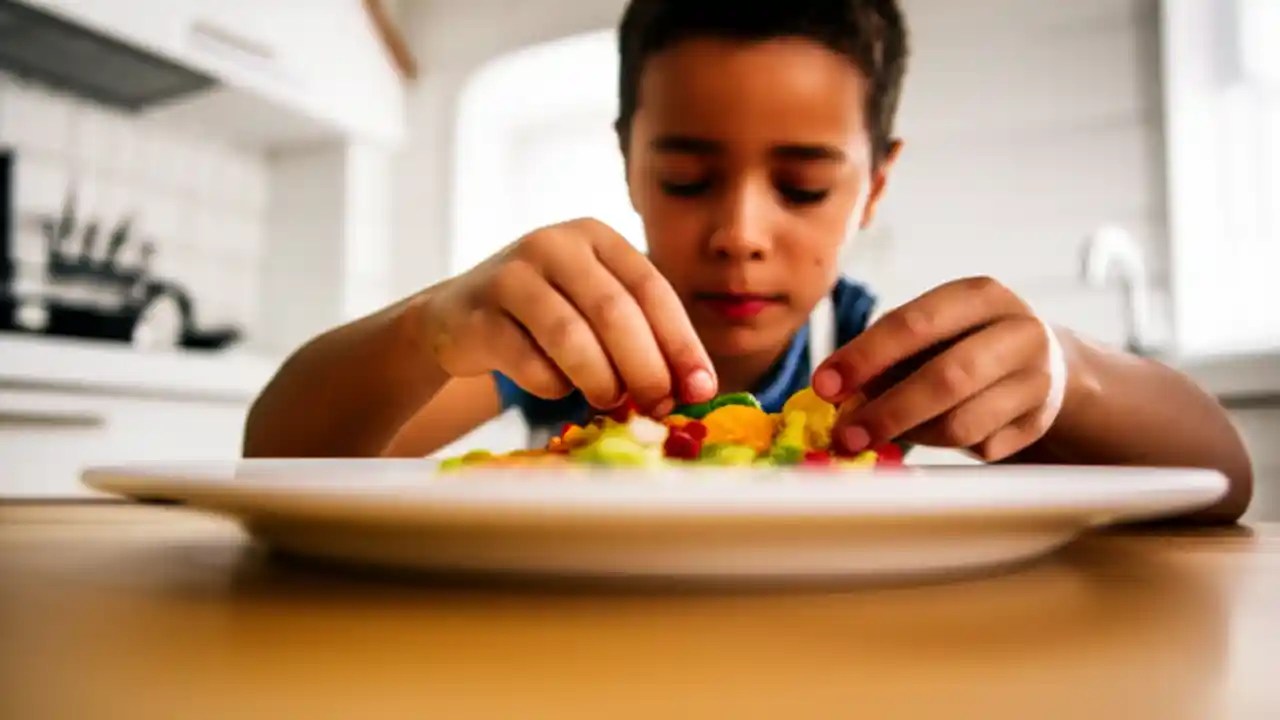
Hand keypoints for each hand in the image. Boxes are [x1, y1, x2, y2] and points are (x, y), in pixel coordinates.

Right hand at [421, 218, 717, 413]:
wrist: (458, 318)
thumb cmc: (543, 318)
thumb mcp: (594, 308)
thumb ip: (641, 335)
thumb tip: (695, 388)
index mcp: (596, 236)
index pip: (651, 288)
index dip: (681, 342)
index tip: (702, 388)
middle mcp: (554, 244)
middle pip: (614, 311)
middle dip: (645, 367)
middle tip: (658, 405)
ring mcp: (511, 274)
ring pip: (571, 336)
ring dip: (600, 380)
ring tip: (609, 400)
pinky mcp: (478, 313)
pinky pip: (528, 362)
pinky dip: (552, 386)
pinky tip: (555, 387)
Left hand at [812, 276, 1066, 460]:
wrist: (1043, 363)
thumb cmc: (963, 341)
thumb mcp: (931, 329)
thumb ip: (886, 355)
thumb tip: (837, 395)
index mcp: (980, 295)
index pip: (914, 324)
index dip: (864, 357)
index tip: (824, 386)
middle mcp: (1018, 333)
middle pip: (946, 378)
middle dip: (887, 411)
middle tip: (846, 434)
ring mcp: (1036, 380)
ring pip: (963, 424)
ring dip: (912, 435)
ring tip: (883, 434)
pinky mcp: (1037, 423)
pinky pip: (978, 448)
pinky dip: (944, 447)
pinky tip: (933, 432)